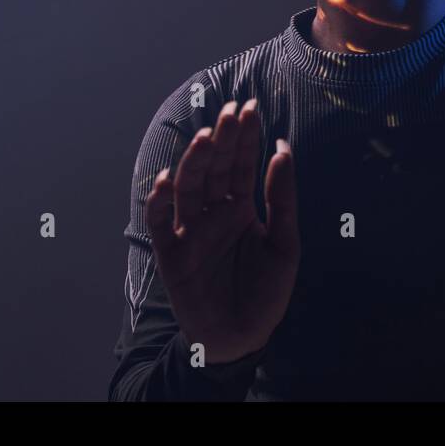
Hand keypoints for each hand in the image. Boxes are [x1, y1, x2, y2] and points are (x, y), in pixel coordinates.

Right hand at [146, 100, 299, 364]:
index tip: (250, 107)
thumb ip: (282, 199)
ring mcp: (189, 230)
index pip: (240, 164)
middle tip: (231, 111)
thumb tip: (284, 149)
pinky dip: (159, 202)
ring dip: (194, 161)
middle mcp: (213, 213)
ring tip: (205, 137)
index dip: (245, 137)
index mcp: (240, 207)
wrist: (242, 338)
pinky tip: (166, 181)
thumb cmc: (266, 293)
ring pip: (188, 188)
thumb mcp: (285, 244)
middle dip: (222, 139)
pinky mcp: (170, 254)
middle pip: (214, 169)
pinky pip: (159, 223)